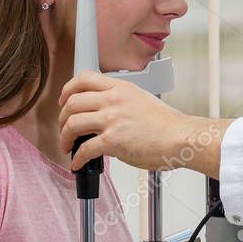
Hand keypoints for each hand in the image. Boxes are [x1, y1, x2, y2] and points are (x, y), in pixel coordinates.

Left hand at [58, 71, 231, 175]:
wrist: (180, 137)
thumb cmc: (167, 124)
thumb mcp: (142, 99)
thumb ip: (121, 101)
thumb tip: (104, 114)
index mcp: (121, 88)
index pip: (84, 78)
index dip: (68, 90)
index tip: (64, 100)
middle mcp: (114, 100)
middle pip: (72, 102)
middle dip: (62, 118)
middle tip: (64, 128)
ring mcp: (112, 119)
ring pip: (73, 124)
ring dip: (65, 138)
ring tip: (67, 146)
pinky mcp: (112, 141)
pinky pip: (84, 149)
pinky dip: (77, 159)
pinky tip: (78, 163)